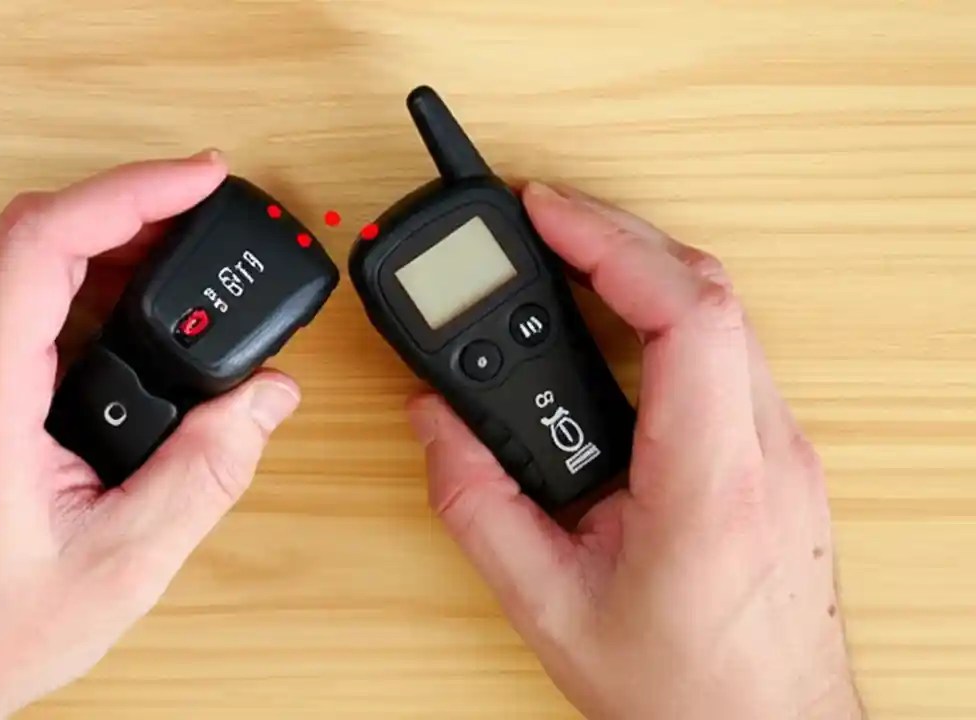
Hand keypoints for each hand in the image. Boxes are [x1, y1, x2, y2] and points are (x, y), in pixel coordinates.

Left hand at [0, 152, 301, 719]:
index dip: (130, 192)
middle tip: (205, 208)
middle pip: (30, 231)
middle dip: (127, 203)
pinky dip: (76, 277)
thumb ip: (206, 473)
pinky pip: (9, 297)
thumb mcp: (121, 562)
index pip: (43, 241)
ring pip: (17, 258)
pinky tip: (129, 305)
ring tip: (181, 253)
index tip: (199, 178)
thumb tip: (265, 399)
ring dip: (101, 238)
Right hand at [408, 183, 862, 719]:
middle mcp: (766, 450)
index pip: (686, 314)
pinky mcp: (779, 456)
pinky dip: (665, 312)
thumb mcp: (547, 608)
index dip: (610, 242)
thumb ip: (476, 507)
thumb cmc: (685, 690)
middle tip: (539, 221)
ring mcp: (784, 449)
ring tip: (565, 257)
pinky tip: (615, 316)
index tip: (545, 212)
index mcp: (711, 480)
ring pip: (722, 315)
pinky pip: (728, 350)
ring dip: (641, 269)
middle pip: (705, 290)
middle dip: (613, 236)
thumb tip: (434, 420)